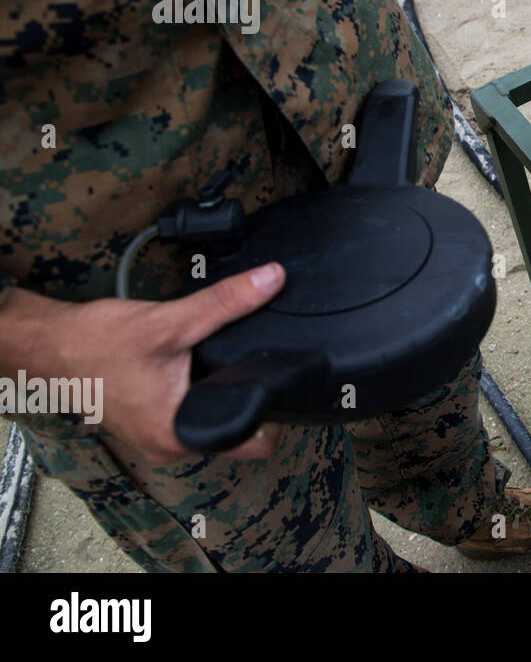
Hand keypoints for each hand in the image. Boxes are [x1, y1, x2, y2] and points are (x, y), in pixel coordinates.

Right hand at [0, 263, 286, 464]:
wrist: (50, 345)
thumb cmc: (98, 343)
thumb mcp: (170, 321)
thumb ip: (226, 303)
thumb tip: (272, 281)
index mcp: (178, 434)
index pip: (253, 442)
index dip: (275, 412)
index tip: (283, 380)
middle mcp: (170, 446)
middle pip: (236, 428)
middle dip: (248, 393)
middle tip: (249, 360)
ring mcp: (159, 438)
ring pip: (213, 416)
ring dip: (221, 388)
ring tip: (219, 359)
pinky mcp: (151, 423)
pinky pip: (190, 409)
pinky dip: (199, 388)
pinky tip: (194, 365)